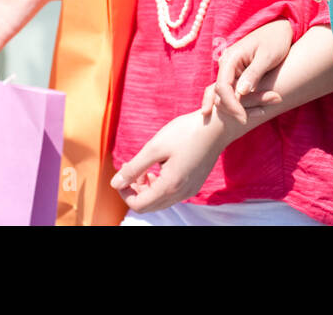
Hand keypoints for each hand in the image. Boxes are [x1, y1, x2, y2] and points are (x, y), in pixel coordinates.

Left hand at [109, 108, 238, 213]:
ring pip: (160, 201)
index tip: (122, 172)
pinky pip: (171, 194)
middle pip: (148, 206)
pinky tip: (159, 166)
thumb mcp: (155, 147)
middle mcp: (181, 194)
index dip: (124, 192)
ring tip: (145, 167)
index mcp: (170, 186)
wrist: (218, 126)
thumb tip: (114, 184)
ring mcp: (190, 190)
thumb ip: (134, 167)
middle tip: (131, 168)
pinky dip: (160, 185)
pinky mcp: (195, 184)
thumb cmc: (186, 132)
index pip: (138, 205)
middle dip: (135, 190)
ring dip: (147, 188)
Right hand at [199, 19, 292, 119]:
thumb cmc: (275, 40)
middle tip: (254, 116)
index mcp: (230, 58)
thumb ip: (253, 73)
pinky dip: (241, 103)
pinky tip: (252, 112)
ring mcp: (230, 70)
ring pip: (225, 95)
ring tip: (257, 114)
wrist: (279, 30)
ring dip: (238, 107)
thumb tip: (241, 92)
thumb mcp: (267, 57)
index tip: (243, 118)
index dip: (231, 105)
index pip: (222, 87)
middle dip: (235, 108)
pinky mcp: (236, 75)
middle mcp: (226, 65)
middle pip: (221, 94)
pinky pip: (233, 92)